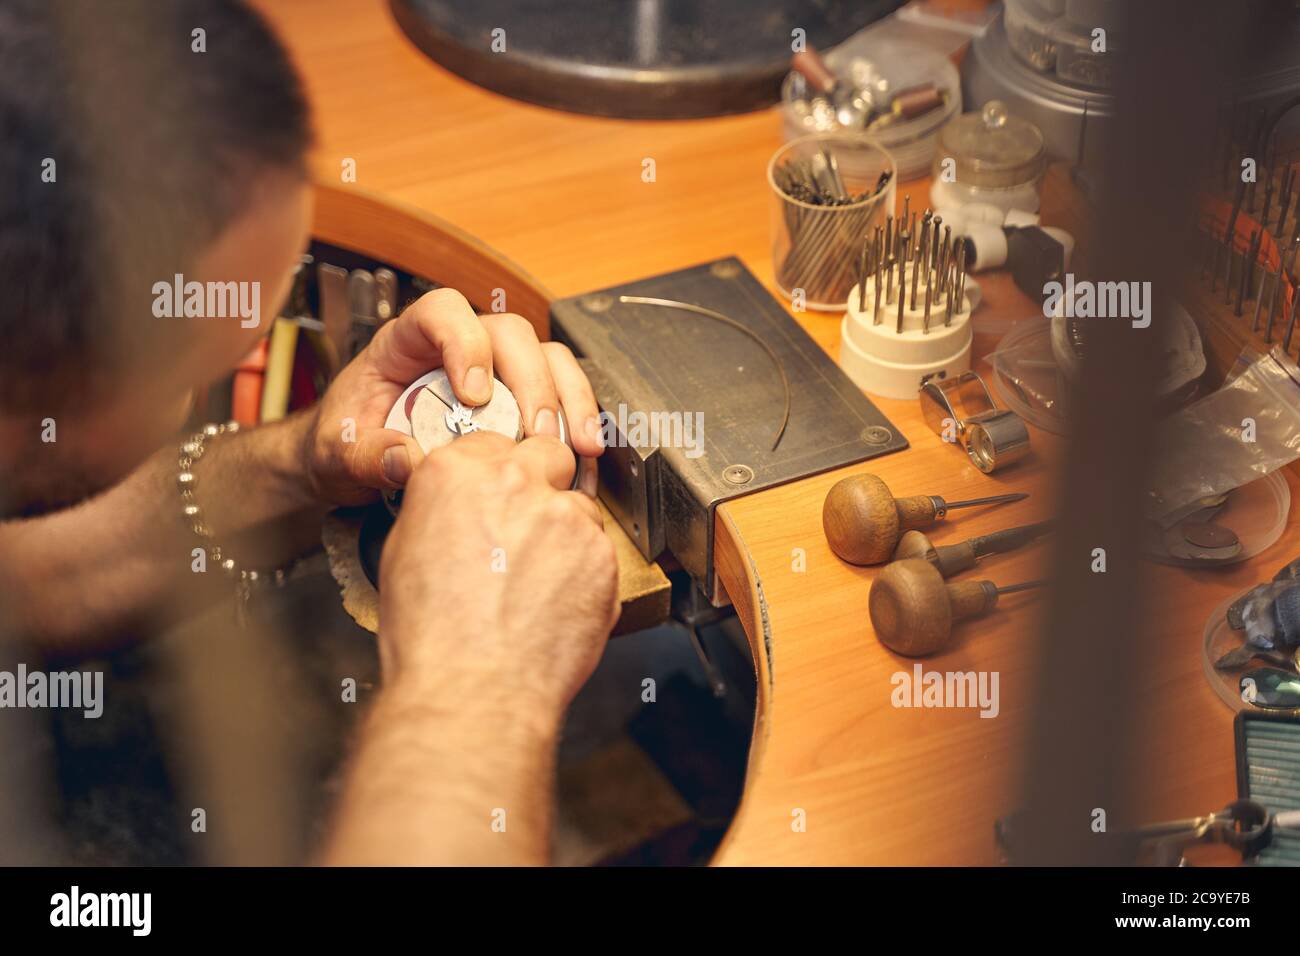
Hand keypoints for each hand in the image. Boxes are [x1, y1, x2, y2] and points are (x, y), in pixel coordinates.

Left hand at [303, 288, 603, 505]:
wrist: (353, 463)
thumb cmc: (345, 441)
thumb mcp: (338, 452)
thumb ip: (366, 455)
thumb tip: (407, 459)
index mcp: (407, 342)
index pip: (443, 312)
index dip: (465, 342)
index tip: (474, 395)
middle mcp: (459, 347)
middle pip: (510, 334)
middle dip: (533, 382)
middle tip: (539, 434)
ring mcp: (495, 371)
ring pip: (547, 358)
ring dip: (570, 400)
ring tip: (578, 448)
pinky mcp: (518, 401)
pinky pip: (560, 396)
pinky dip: (576, 425)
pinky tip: (582, 462)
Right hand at [377, 431, 618, 716]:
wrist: (473, 691)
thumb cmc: (432, 638)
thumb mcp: (405, 553)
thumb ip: (441, 510)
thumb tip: (458, 508)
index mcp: (455, 474)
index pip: (492, 442)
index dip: (499, 471)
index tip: (499, 494)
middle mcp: (514, 482)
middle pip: (547, 454)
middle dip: (543, 481)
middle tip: (528, 526)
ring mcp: (563, 516)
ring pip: (579, 506)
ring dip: (566, 532)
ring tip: (539, 582)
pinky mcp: (600, 553)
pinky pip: (599, 550)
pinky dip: (586, 572)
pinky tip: (556, 603)